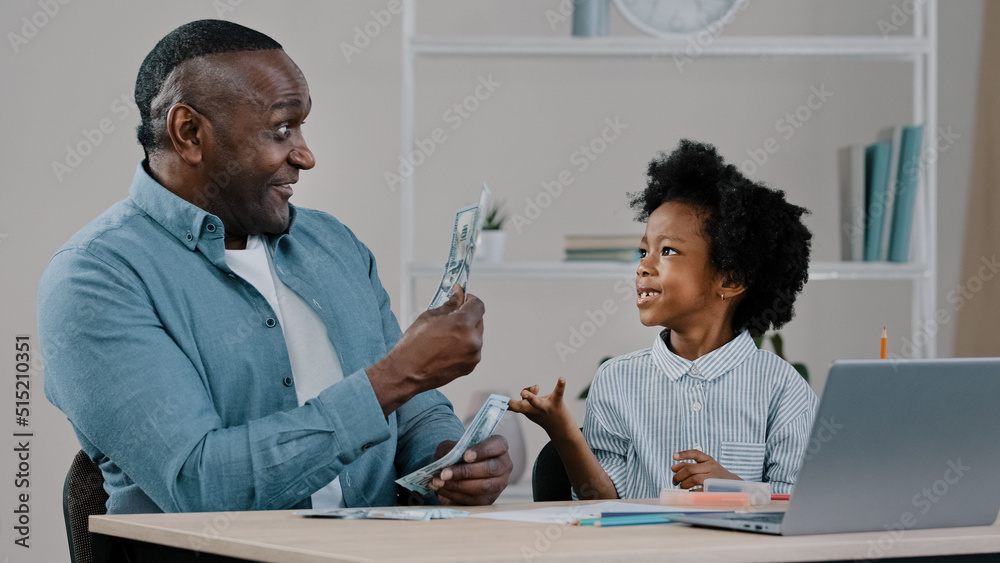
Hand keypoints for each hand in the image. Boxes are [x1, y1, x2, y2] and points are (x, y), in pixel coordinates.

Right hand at [367, 285, 483, 414]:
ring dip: (466, 330)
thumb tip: (458, 296)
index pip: (477, 305)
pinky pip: (472, 348)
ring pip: (476, 335)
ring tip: (446, 333)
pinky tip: (448, 345)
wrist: (407, 372)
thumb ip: (449, 305)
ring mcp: (473, 355)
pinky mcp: (470, 366)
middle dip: (468, 314)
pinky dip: (464, 344)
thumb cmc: (414, 346)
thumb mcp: (430, 317)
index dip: (469, 298)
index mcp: (463, 325)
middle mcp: (473, 340)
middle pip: (479, 319)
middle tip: (453, 314)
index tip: (462, 296)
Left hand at [428, 435, 510, 504]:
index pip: (498, 445)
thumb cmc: (457, 455)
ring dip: (458, 485)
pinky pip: (474, 499)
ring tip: (439, 482)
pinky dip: (455, 495)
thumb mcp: (452, 446)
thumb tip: (448, 458)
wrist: (456, 473)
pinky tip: (442, 489)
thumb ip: (451, 449)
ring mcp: (499, 484)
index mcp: (499, 447)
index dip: (482, 450)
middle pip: (490, 469)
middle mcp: (504, 465)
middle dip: (465, 472)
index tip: (465, 456)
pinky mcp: (490, 500)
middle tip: (444, 473)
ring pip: (482, 486)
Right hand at [508, 378, 576, 438]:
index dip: (502, 404)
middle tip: (508, 401)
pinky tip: (562, 378)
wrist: (562, 431)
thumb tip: (535, 386)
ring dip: (532, 397)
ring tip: (534, 388)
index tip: (493, 403)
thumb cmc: (545, 415)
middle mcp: (534, 410)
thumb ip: (531, 394)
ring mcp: (545, 407)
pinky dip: (560, 385)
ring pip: (536, 402)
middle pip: (521, 406)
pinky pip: (558, 392)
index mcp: (526, 410)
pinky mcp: (557, 403)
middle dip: (514, 404)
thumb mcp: (534, 406)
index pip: (512, 406)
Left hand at [670, 450, 740, 488]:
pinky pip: (699, 490)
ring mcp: (714, 477)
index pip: (695, 453)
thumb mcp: (705, 466)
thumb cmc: (715, 475)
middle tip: (674, 481)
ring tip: (681, 487)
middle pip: (690, 469)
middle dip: (678, 475)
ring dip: (683, 484)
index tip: (673, 456)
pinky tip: (689, 492)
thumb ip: (690, 465)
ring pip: (693, 479)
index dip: (683, 454)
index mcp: (708, 459)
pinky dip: (691, 492)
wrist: (734, 485)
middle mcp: (711, 466)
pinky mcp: (714, 488)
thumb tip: (673, 468)